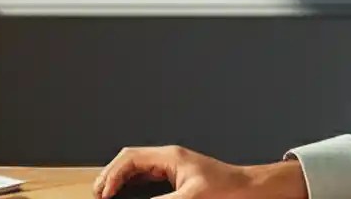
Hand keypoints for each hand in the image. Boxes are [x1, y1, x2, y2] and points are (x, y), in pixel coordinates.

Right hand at [92, 145, 304, 198]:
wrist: (252, 190)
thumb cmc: (230, 188)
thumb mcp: (193, 197)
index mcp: (170, 156)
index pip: (131, 158)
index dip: (112, 175)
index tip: (104, 193)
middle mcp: (169, 159)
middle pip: (129, 161)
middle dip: (110, 176)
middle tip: (99, 194)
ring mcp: (173, 168)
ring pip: (137, 169)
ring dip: (120, 181)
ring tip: (107, 195)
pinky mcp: (178, 179)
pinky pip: (147, 179)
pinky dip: (133, 186)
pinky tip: (128, 196)